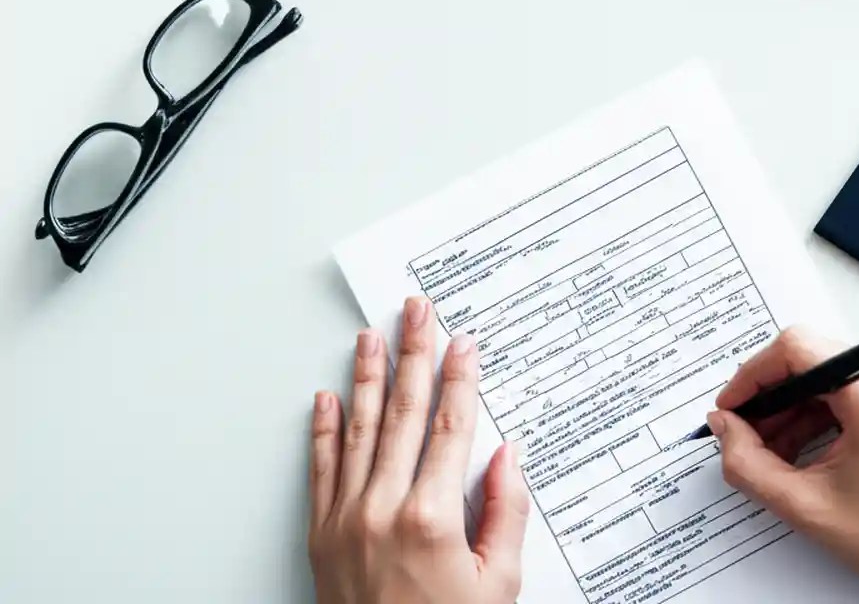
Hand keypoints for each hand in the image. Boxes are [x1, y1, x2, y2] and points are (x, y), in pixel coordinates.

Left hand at [308, 297, 528, 603]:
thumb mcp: (497, 585)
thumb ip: (505, 515)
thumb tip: (507, 459)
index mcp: (432, 518)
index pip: (449, 427)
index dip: (459, 378)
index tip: (463, 343)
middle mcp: (383, 509)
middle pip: (401, 413)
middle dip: (411, 354)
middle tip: (415, 311)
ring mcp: (346, 519)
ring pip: (358, 430)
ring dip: (365, 376)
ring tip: (369, 336)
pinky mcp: (321, 534)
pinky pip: (321, 468)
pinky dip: (323, 430)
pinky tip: (326, 398)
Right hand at [709, 327, 858, 603]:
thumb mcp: (805, 505)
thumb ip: (748, 464)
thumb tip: (725, 428)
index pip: (796, 347)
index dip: (753, 375)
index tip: (735, 404)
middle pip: (809, 355)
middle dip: (770, 394)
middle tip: (748, 431)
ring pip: (826, 370)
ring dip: (792, 404)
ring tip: (775, 449)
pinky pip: (848, 384)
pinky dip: (818, 409)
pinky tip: (804, 446)